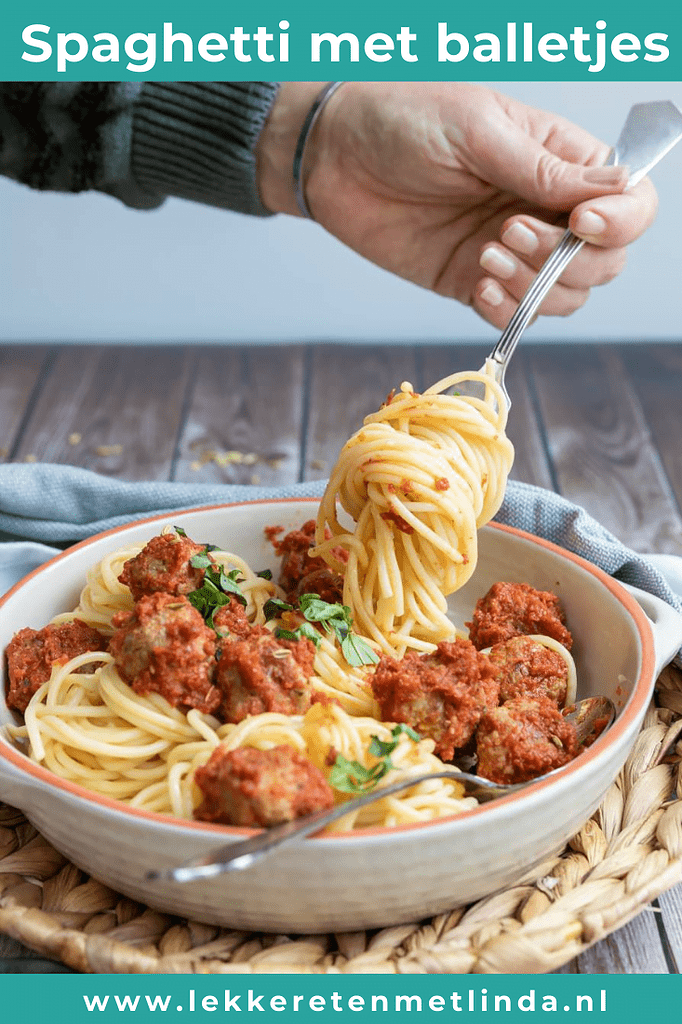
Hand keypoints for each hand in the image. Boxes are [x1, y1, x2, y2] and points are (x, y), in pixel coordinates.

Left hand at [257, 82, 657, 328]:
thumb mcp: (478, 130)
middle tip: (508, 230)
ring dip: (536, 288)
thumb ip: (543, 168)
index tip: (582, 224)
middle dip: (570, 261)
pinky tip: (479, 282)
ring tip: (486, 254)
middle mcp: (545, 209)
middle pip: (605, 261)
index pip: (628, 202)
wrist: (332, 155)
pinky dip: (508, 310)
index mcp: (560, 159)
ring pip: (566, 296)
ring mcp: (512, 250)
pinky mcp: (473, 280)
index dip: (621, 222)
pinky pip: (515, 313)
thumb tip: (616, 188)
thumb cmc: (403, 118)